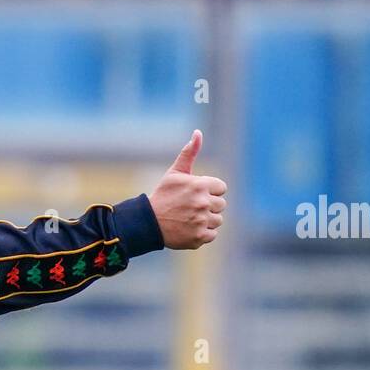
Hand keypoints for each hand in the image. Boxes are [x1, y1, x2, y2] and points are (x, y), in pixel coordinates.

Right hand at [148, 130, 226, 249]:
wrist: (147, 222)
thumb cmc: (163, 195)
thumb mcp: (175, 173)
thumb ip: (189, 153)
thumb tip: (198, 132)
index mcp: (200, 185)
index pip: (221, 188)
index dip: (210, 191)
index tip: (195, 194)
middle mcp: (203, 203)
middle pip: (221, 205)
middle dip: (208, 206)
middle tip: (190, 208)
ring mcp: (201, 221)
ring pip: (218, 220)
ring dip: (206, 220)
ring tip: (189, 218)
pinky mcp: (199, 237)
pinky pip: (212, 234)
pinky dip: (202, 233)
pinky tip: (189, 228)